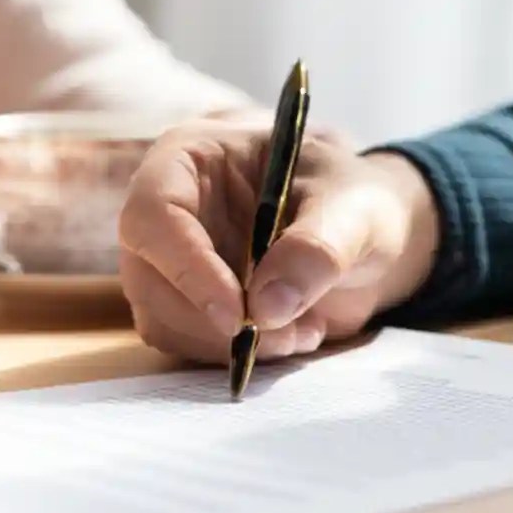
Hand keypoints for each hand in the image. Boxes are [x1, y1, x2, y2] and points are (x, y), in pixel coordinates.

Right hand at [118, 119, 437, 362]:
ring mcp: (171, 262)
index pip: (153, 214)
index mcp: (191, 158)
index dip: (187, 268)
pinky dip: (235, 354)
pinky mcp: (186, 305)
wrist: (365, 236)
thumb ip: (317, 247)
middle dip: (213, 320)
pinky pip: (186, 344)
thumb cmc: (353, 198)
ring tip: (301, 331)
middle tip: (283, 332)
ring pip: (162, 320)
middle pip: (147, 278)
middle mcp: (168, 211)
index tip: (238, 314)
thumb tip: (266, 307)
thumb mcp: (354, 208)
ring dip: (227, 344)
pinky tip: (291, 336)